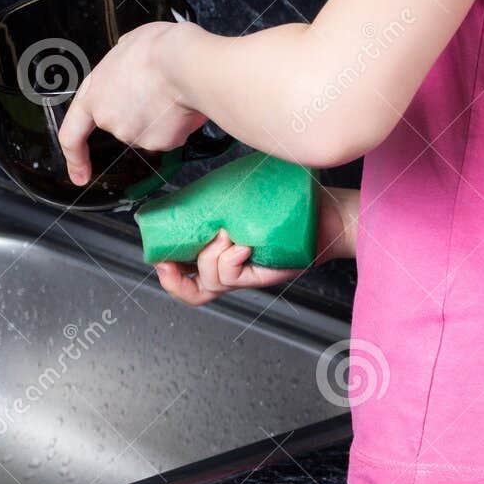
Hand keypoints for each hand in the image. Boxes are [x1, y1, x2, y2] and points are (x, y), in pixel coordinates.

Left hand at [57, 21, 203, 186]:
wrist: (186, 64)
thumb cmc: (158, 50)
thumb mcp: (127, 45)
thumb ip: (119, 68)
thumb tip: (127, 71)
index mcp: (94, 95)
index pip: (72, 135)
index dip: (74, 158)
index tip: (78, 173)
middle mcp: (110, 119)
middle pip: (122, 124)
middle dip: (139, 112)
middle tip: (156, 88)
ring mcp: (135, 134)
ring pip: (147, 129)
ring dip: (158, 115)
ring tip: (170, 88)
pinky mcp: (161, 142)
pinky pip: (169, 135)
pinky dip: (177, 122)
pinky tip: (182, 103)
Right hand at [155, 185, 358, 307]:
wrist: (325, 213)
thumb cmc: (288, 204)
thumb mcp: (244, 201)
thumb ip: (221, 202)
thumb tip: (195, 192)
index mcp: (223, 254)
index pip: (188, 276)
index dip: (168, 273)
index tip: (159, 257)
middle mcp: (233, 269)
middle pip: (194, 291)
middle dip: (174, 279)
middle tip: (169, 263)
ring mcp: (247, 275)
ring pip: (210, 282)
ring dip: (209, 258)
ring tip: (224, 235)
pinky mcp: (264, 276)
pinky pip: (234, 277)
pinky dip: (230, 262)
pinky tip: (239, 246)